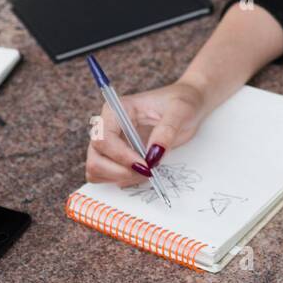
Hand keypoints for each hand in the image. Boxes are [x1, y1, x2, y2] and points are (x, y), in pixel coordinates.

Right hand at [85, 80, 206, 185]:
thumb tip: (153, 156)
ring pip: (96, 170)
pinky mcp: (116, 156)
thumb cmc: (182, 102)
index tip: (145, 165)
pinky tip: (142, 172)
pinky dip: (121, 180)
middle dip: (119, 171)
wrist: (187, 106)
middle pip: (95, 157)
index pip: (104, 137)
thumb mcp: (180, 111)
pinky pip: (106, 176)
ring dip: (119, 178)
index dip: (121, 156)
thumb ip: (167, 131)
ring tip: (147, 171)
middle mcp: (108, 125)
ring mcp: (110, 142)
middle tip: (148, 172)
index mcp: (117, 109)